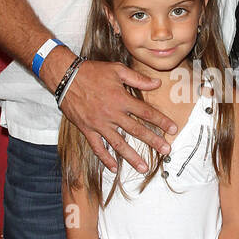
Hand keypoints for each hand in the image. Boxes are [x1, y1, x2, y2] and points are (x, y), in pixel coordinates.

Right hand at [58, 60, 176, 174]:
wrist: (65, 77)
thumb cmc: (92, 72)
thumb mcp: (117, 70)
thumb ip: (138, 79)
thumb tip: (157, 83)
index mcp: (121, 99)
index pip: (146, 113)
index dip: (161, 121)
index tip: (173, 129)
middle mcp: (112, 114)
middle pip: (136, 130)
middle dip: (153, 141)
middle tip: (166, 151)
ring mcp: (99, 124)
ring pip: (118, 144)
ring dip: (132, 157)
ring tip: (144, 168)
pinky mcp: (87, 129)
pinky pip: (97, 147)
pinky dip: (105, 158)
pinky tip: (114, 168)